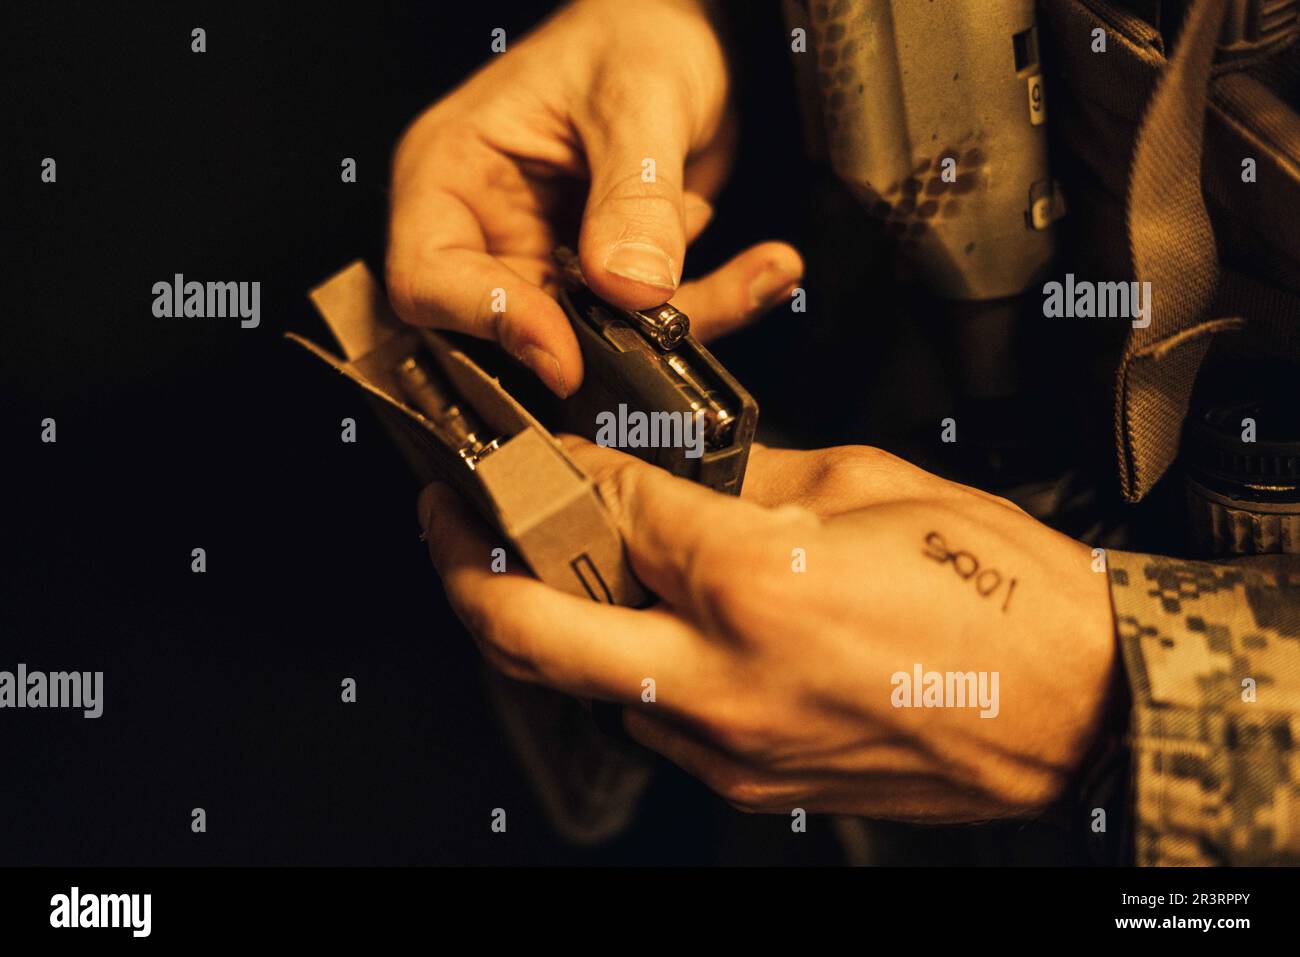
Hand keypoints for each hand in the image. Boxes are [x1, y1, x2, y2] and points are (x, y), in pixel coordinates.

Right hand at [387, 0, 802, 395]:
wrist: (684, 31)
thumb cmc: (633, 32)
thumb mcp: (636, 96)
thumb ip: (633, 193)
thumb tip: (630, 286)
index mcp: (452, 172)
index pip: (430, 279)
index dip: (490, 322)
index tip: (564, 350)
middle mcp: (490, 228)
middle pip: (513, 329)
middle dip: (605, 337)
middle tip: (676, 322)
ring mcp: (549, 259)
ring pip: (595, 339)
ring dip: (681, 319)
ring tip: (761, 273)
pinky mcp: (606, 280)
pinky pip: (650, 320)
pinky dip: (713, 303)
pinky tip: (768, 271)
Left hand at [417, 439, 1118, 821]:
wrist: (1078, 706)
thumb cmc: (999, 591)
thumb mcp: (864, 487)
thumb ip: (745, 480)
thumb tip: (670, 475)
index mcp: (751, 581)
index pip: (600, 512)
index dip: (553, 470)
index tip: (532, 450)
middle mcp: (720, 678)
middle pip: (527, 630)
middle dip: (462, 568)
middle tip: (443, 522)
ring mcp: (727, 746)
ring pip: (583, 682)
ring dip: (550, 621)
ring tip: (550, 565)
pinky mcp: (747, 783)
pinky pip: (651, 718)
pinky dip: (627, 666)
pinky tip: (651, 625)